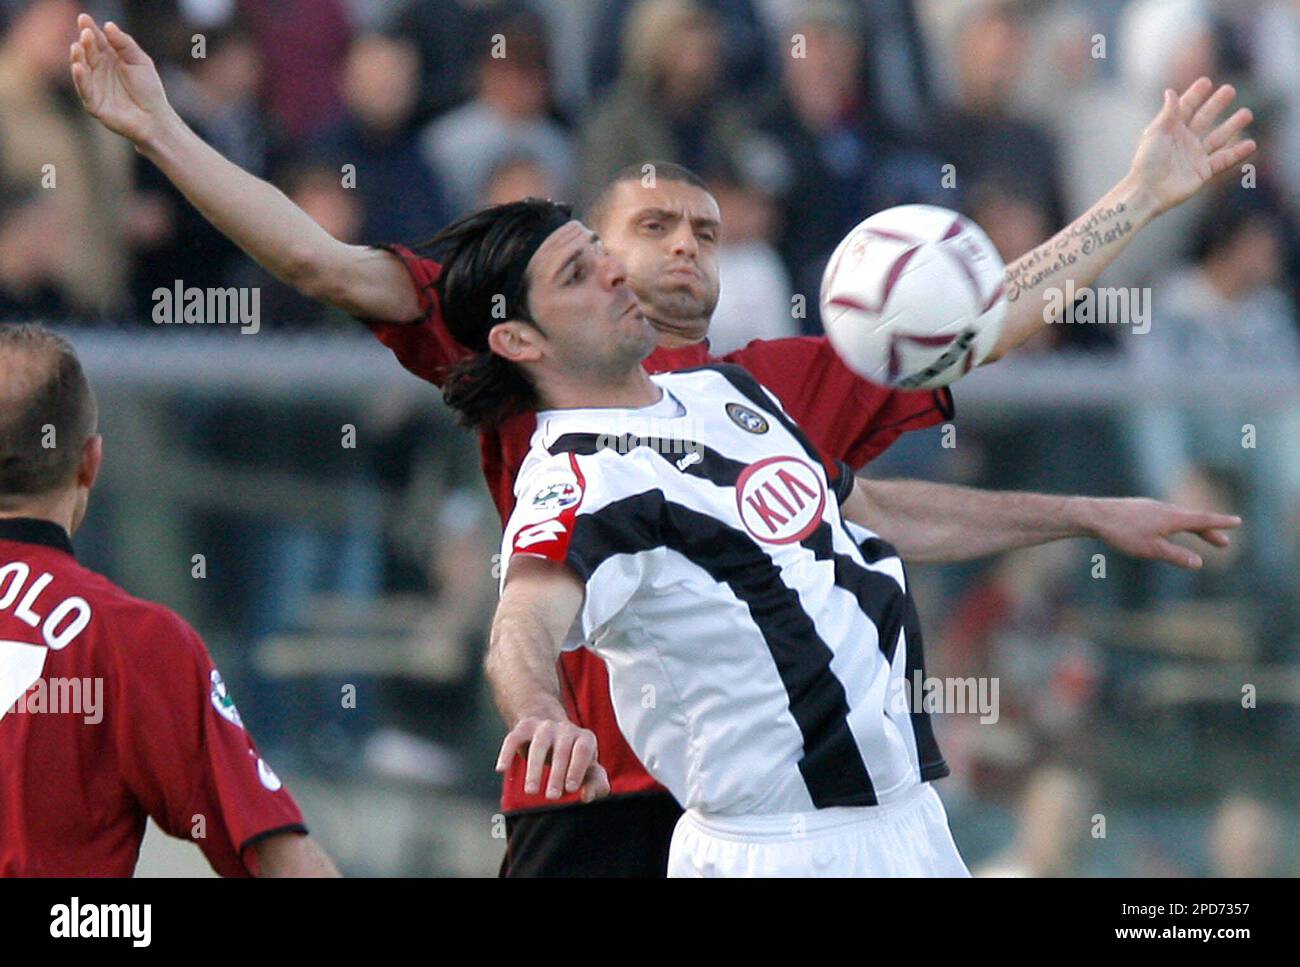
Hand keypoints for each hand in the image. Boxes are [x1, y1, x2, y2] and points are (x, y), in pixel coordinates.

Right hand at [69, 14, 175, 146]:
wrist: (155, 119)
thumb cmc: (149, 91)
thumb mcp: (140, 62)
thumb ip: (125, 44)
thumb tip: (108, 25)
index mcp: (109, 58)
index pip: (96, 40)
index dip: (89, 29)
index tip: (84, 19)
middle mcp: (98, 70)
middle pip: (88, 52)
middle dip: (85, 42)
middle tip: (86, 33)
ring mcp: (94, 86)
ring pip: (82, 69)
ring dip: (78, 57)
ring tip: (78, 46)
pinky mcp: (93, 103)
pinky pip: (84, 89)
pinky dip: (80, 78)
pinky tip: (79, 67)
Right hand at [496, 717, 609, 802]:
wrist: (551, 730)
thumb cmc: (574, 759)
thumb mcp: (589, 769)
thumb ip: (596, 784)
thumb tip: (587, 796)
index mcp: (585, 738)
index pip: (583, 750)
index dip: (577, 768)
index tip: (571, 789)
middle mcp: (565, 728)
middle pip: (562, 750)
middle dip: (557, 774)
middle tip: (553, 797)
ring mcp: (544, 726)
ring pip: (539, 745)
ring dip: (535, 769)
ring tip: (532, 791)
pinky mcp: (524, 727)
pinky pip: (514, 738)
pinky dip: (507, 753)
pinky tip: (502, 769)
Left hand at [1088, 497, 1240, 569]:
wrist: (1095, 515)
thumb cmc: (1123, 533)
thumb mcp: (1152, 549)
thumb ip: (1176, 556)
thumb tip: (1198, 563)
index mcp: (1172, 517)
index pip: (1203, 520)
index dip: (1221, 523)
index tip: (1238, 521)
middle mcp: (1165, 509)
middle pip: (1192, 519)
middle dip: (1208, 531)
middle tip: (1223, 543)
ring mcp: (1151, 507)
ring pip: (1178, 517)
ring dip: (1192, 526)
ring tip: (1200, 533)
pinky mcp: (1139, 508)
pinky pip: (1164, 515)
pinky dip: (1175, 523)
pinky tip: (1168, 527)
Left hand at [1127, 77, 1256, 216]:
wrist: (1148, 192)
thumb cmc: (1147, 162)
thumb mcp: (1156, 133)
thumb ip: (1168, 112)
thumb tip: (1170, 91)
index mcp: (1170, 130)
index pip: (1185, 108)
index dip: (1195, 95)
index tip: (1206, 81)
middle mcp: (1183, 142)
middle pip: (1204, 119)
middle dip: (1216, 105)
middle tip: (1230, 90)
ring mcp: (1194, 156)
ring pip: (1217, 138)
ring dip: (1232, 126)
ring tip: (1247, 113)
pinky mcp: (1202, 172)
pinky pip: (1223, 160)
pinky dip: (1237, 153)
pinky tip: (1251, 144)